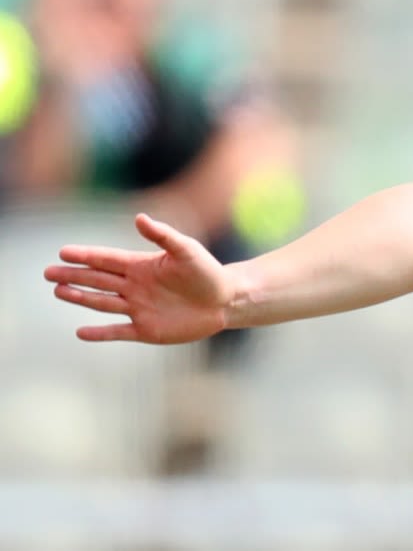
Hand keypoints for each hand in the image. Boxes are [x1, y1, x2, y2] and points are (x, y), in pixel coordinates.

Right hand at [47, 214, 230, 342]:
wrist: (226, 300)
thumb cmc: (207, 272)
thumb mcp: (186, 250)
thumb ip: (163, 236)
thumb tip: (139, 217)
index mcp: (142, 266)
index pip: (107, 260)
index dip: (85, 256)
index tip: (62, 252)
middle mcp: (135, 287)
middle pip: (98, 280)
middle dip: (73, 276)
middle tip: (48, 273)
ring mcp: (139, 308)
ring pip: (103, 303)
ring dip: (80, 298)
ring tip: (59, 292)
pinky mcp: (146, 330)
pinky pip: (118, 332)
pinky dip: (100, 333)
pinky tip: (81, 333)